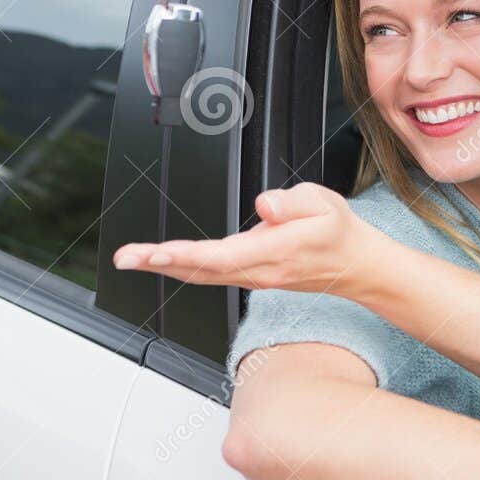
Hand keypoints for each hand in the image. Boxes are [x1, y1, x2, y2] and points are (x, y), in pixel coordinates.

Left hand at [112, 183, 382, 295]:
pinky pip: (210, 274)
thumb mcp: (325, 203)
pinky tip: (163, 261)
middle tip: (125, 257)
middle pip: (203, 270)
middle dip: (160, 263)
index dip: (188, 255)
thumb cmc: (338, 232)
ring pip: (202, 275)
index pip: (225, 256)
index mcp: (278, 252)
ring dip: (165, 266)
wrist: (355, 265)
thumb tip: (264, 205)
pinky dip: (182, 267)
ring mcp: (255, 277)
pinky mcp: (251, 276)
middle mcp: (261, 271)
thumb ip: (292, 202)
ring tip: (132, 258)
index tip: (158, 251)